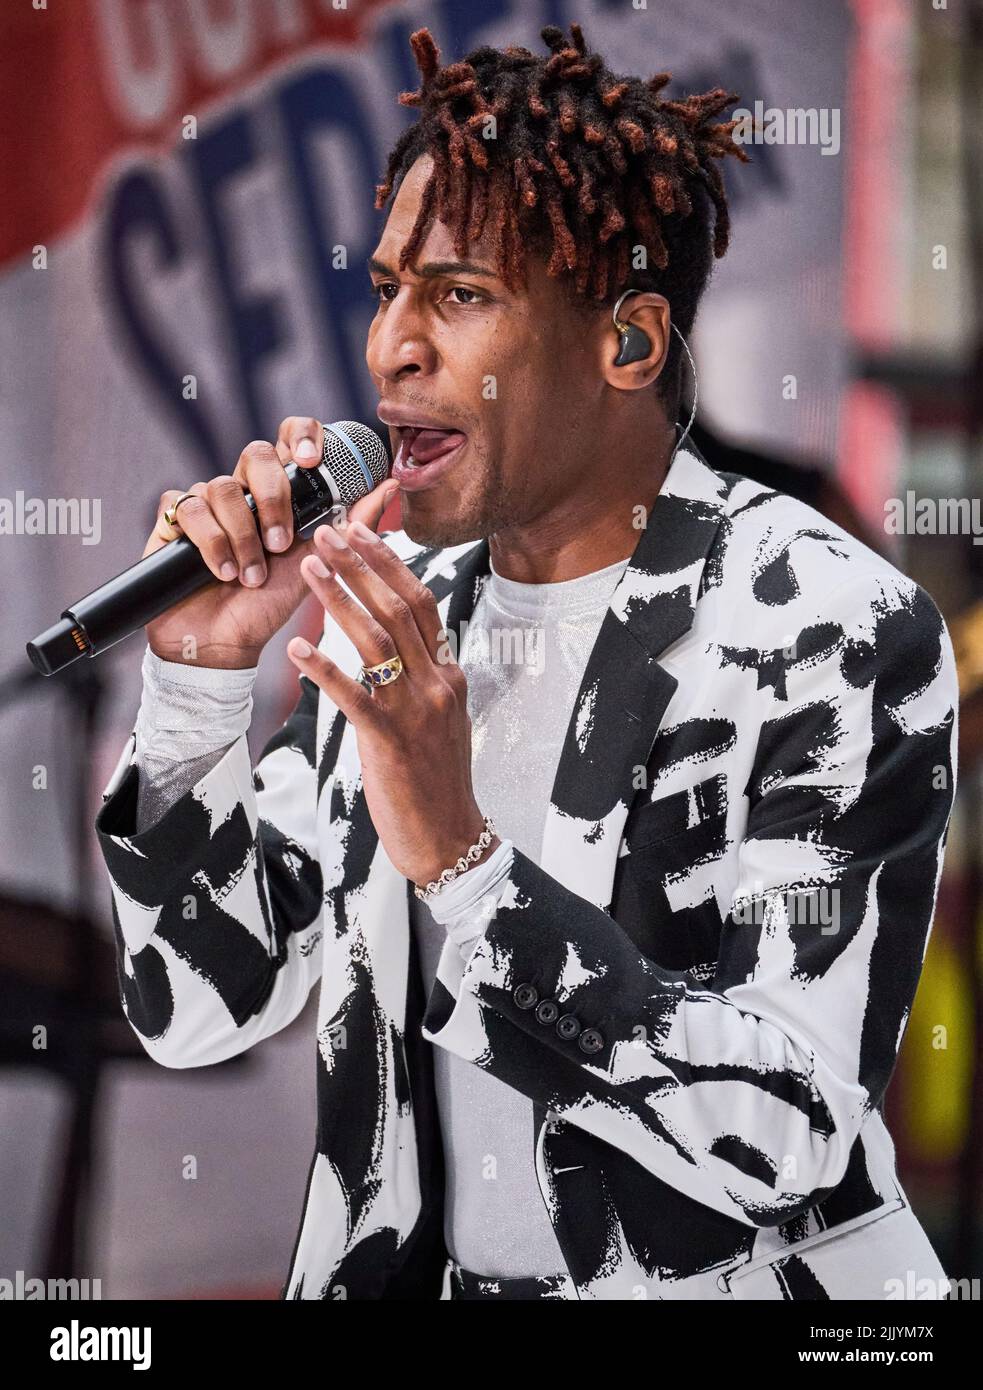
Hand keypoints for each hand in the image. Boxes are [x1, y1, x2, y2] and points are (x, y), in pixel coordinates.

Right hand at [143, 418, 398, 669]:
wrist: (225, 644)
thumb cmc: (269, 605)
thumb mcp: (319, 563)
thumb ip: (351, 524)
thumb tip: (389, 487)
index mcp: (281, 494)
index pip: (289, 439)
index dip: (300, 437)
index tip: (310, 462)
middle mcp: (245, 493)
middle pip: (256, 453)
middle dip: (273, 497)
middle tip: (281, 543)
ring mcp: (208, 505)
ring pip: (223, 486)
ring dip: (243, 536)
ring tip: (250, 576)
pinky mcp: (174, 523)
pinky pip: (187, 506)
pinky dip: (209, 542)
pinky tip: (222, 571)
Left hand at [285, 518, 500, 886]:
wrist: (449, 836)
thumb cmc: (437, 779)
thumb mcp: (441, 717)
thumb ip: (424, 677)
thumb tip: (401, 644)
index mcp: (448, 673)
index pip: (421, 602)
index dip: (390, 563)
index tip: (361, 531)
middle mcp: (437, 683)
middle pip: (398, 608)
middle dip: (360, 565)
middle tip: (327, 531)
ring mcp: (416, 710)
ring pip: (377, 639)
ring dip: (340, 598)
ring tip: (308, 567)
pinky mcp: (389, 740)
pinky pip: (354, 695)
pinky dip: (323, 668)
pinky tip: (296, 648)